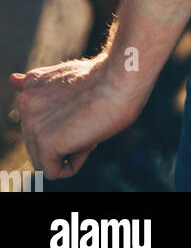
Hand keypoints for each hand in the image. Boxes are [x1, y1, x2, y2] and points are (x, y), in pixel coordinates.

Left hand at [10, 52, 144, 178]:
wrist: (120, 79)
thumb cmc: (103, 77)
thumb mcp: (65, 74)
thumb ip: (39, 83)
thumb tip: (12, 80)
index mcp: (30, 88)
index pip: (39, 125)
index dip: (64, 123)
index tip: (84, 109)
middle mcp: (25, 105)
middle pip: (40, 145)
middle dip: (66, 139)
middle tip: (90, 119)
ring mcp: (32, 124)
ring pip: (45, 161)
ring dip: (70, 152)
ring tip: (89, 128)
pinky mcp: (45, 143)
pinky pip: (53, 173)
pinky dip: (74, 165)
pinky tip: (89, 142)